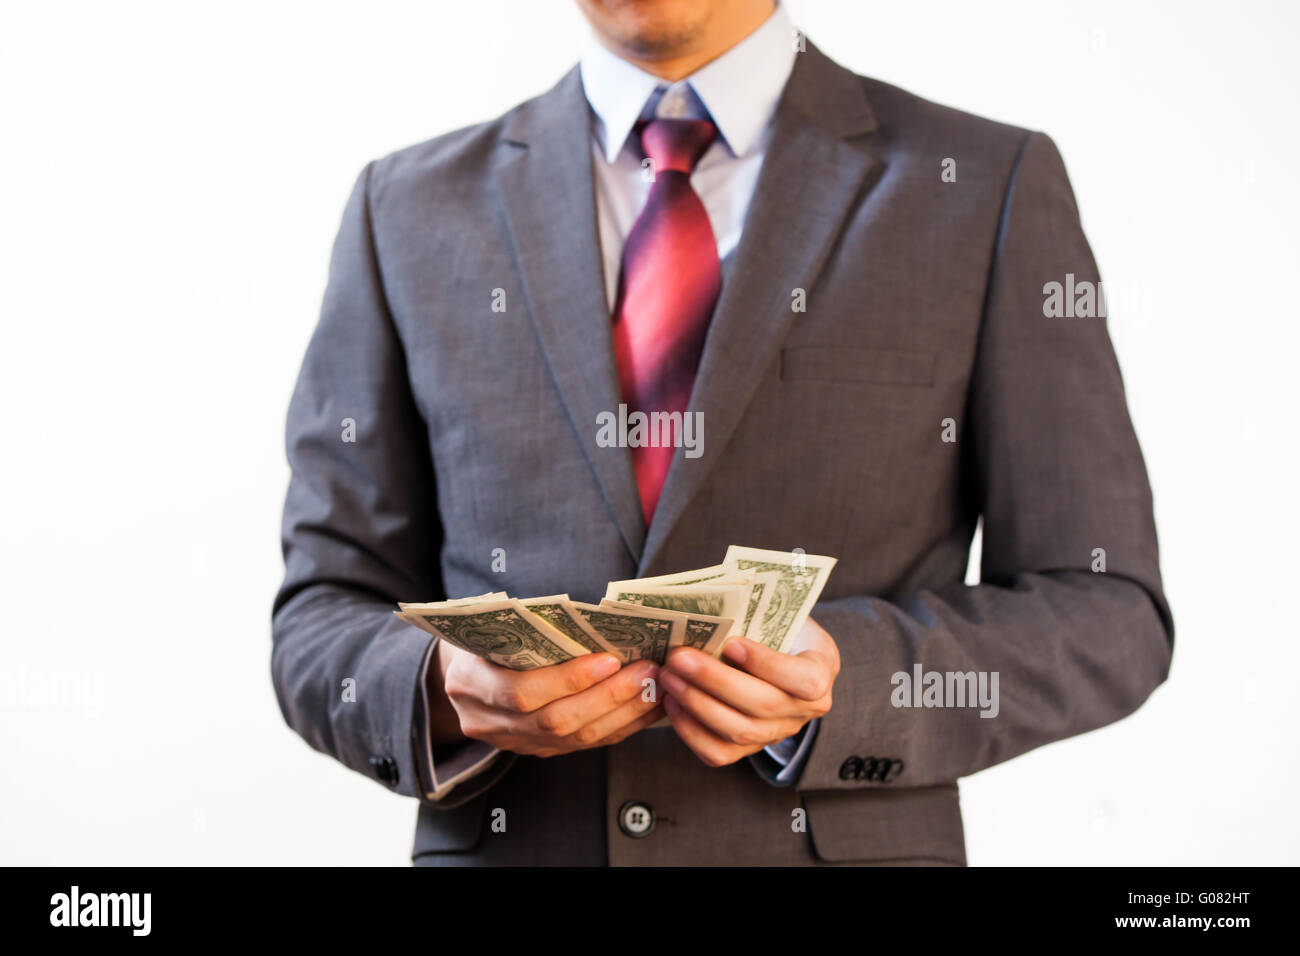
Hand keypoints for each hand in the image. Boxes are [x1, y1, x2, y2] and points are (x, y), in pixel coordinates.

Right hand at [429, 641, 663, 757]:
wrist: (465, 671)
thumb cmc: (488, 635)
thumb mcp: (496, 625)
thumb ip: (534, 629)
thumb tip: (600, 623)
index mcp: (470, 684)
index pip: (521, 692)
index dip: (568, 679)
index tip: (609, 660)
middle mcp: (489, 722)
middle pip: (556, 721)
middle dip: (608, 697)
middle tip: (648, 672)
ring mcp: (515, 743)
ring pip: (577, 739)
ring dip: (623, 713)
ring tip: (655, 686)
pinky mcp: (540, 750)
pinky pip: (587, 744)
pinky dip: (622, 725)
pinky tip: (649, 706)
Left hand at [659, 617, 839, 766]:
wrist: (773, 649)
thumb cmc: (772, 622)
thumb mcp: (776, 609)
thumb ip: (754, 608)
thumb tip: (707, 600)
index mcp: (821, 668)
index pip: (806, 680)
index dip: (767, 665)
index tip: (731, 644)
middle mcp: (805, 709)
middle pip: (763, 706)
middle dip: (715, 681)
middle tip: (678, 657)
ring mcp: (777, 732)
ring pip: (739, 732)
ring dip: (697, 703)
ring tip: (668, 676)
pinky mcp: (748, 749)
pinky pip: (719, 753)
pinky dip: (690, 730)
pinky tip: (671, 702)